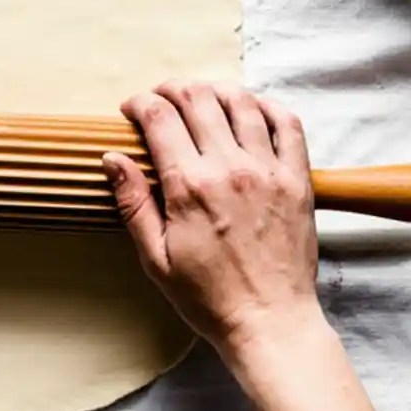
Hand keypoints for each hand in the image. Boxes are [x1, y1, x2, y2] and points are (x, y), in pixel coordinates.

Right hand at [102, 81, 319, 354]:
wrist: (270, 321)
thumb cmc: (208, 297)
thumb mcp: (155, 258)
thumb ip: (133, 203)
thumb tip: (113, 158)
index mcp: (189, 186)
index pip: (159, 118)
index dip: (140, 103)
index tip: (131, 109)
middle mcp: (229, 168)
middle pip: (198, 99)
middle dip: (172, 89)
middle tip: (161, 98)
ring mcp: (268, 170)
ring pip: (240, 102)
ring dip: (214, 90)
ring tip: (200, 97)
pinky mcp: (298, 179)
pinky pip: (288, 123)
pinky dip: (267, 105)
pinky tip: (250, 107)